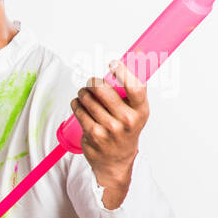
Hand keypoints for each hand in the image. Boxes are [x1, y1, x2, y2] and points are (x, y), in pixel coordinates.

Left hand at [69, 59, 148, 207]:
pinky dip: (76, 104)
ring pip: (88, 98)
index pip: (135, 87)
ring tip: (84, 94)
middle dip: (93, 82)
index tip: (113, 63)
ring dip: (82, 93)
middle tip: (91, 82)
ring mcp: (109, 128)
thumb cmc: (126, 129)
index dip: (124, 72)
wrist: (116, 161)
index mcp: (141, 110)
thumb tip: (136, 56)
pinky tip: (78, 104)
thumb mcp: (136, 111)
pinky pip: (79, 110)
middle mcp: (127, 120)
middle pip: (103, 89)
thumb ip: (132, 88)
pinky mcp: (93, 134)